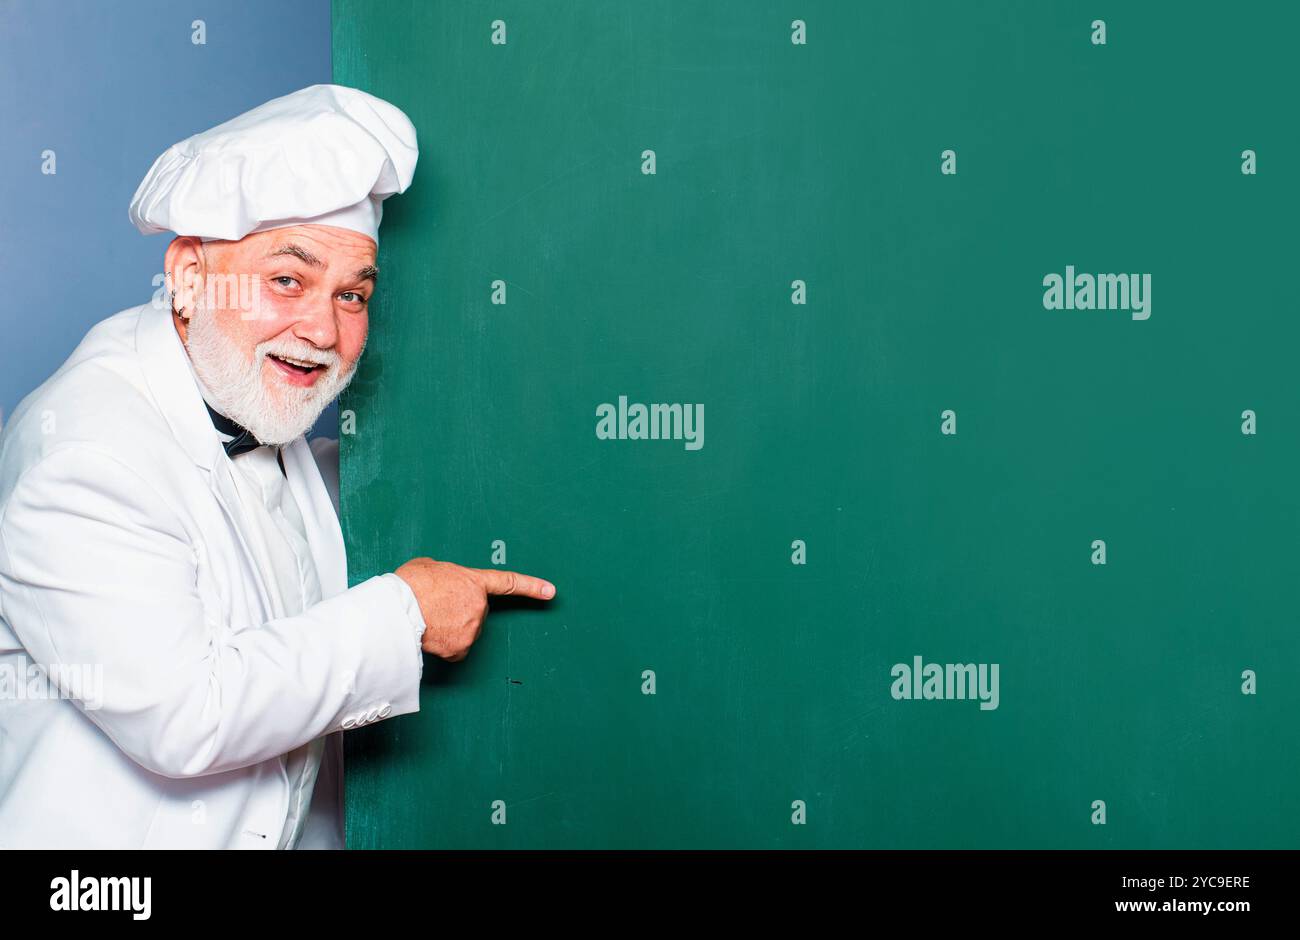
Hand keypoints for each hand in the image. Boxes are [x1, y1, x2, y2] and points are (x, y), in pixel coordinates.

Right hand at [394, 558, 555, 661]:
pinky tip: (431, 636)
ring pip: (465, 632)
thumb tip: (442, 583)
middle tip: (436, 608)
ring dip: (451, 629)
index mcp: (474, 581)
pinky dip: (446, 646)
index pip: (509, 582)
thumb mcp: (430, 567)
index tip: (550, 591)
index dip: (532, 586)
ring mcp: (472, 629)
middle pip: (475, 613)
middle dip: (459, 612)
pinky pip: (456, 650)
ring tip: (429, 620)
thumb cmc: (410, 585)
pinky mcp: (461, 648)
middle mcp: (479, 606)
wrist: (399, 608)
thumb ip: (447, 575)